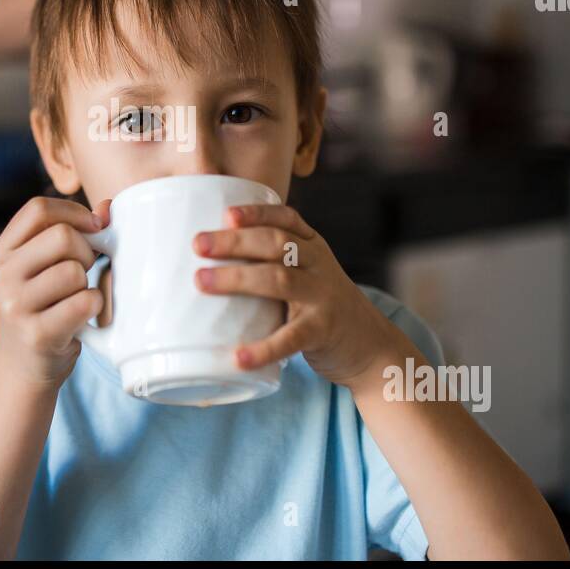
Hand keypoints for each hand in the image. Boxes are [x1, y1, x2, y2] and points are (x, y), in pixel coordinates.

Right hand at [0, 195, 112, 391]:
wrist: (20, 366)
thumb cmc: (42, 307)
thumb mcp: (43, 267)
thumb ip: (71, 233)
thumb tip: (108, 208)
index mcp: (3, 251)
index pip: (38, 209)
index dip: (74, 212)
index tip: (93, 227)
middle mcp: (3, 275)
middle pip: (62, 237)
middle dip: (85, 251)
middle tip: (83, 271)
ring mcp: (16, 306)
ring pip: (74, 272)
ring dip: (87, 283)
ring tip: (76, 297)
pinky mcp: (37, 334)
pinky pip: (84, 303)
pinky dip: (94, 306)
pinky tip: (82, 315)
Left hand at [193, 204, 405, 391]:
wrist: (372, 344)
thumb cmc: (323, 306)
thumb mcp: (308, 273)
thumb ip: (275, 262)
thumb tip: (213, 256)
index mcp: (313, 247)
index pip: (286, 218)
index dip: (257, 212)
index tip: (226, 214)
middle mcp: (319, 265)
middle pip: (276, 243)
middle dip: (235, 241)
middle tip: (197, 244)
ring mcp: (323, 297)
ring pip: (279, 279)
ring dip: (237, 278)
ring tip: (202, 281)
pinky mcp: (323, 331)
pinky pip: (290, 338)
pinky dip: (263, 348)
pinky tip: (238, 356)